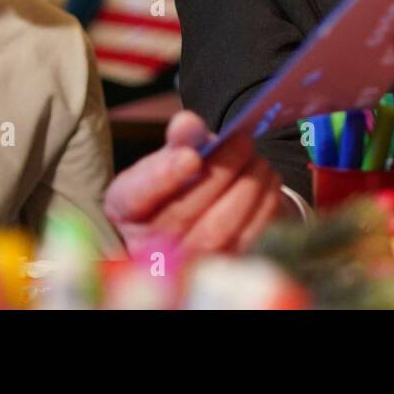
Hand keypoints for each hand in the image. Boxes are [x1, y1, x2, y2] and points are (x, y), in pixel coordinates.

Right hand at [103, 110, 282, 258]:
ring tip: (258, 160)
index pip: (136, 197)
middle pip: (184, 212)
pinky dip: (264, 207)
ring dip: (248, 187)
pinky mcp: (221, 270)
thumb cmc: (179, 184)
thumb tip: (188, 123)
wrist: (199, 219)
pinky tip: (267, 182)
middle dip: (221, 171)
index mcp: (126, 210)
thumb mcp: (171, 157)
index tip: (190, 156)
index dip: (163, 177)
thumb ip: (179, 139)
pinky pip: (247, 241)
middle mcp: (148, 246)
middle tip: (243, 141)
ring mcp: (185, 267)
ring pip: (220, 229)